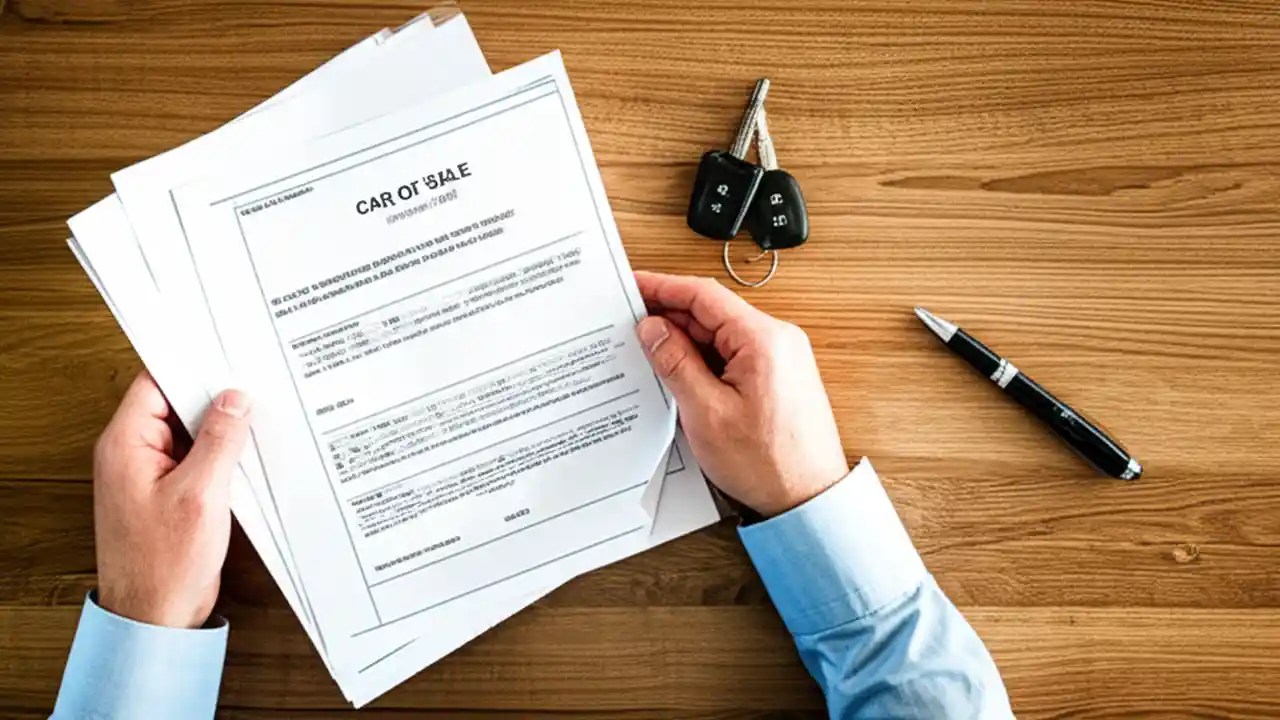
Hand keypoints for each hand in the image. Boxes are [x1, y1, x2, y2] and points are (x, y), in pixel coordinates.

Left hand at [92, 371, 250, 627]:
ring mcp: (152, 475)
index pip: (155, 383)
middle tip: (255, 392)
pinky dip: (222, 459)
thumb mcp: (200, 494)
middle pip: (176, 406)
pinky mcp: (171, 495)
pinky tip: (248, 461)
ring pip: (191, 434)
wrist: (156, 617)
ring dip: (223, 434)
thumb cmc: (164, 565)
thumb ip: (219, 441)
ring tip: (257, 428)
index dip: (192, 368)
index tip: (228, 359)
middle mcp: (133, 455)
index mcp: (126, 445)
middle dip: (215, 401)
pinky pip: (198, 462)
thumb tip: (235, 400)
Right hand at [635, 272, 848, 516]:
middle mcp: (779, 340)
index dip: (663, 287)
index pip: (704, 295)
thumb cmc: (769, 464)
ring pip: (722, 334)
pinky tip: (679, 372)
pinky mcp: (779, 376)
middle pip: (713, 312)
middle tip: (628, 324)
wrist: (810, 499)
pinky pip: (735, 353)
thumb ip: (676, 363)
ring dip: (686, 341)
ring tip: (648, 353)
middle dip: (670, 316)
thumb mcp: (707, 413)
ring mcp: (782, 357)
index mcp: (764, 339)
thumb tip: (653, 328)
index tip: (633, 285)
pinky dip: (705, 358)